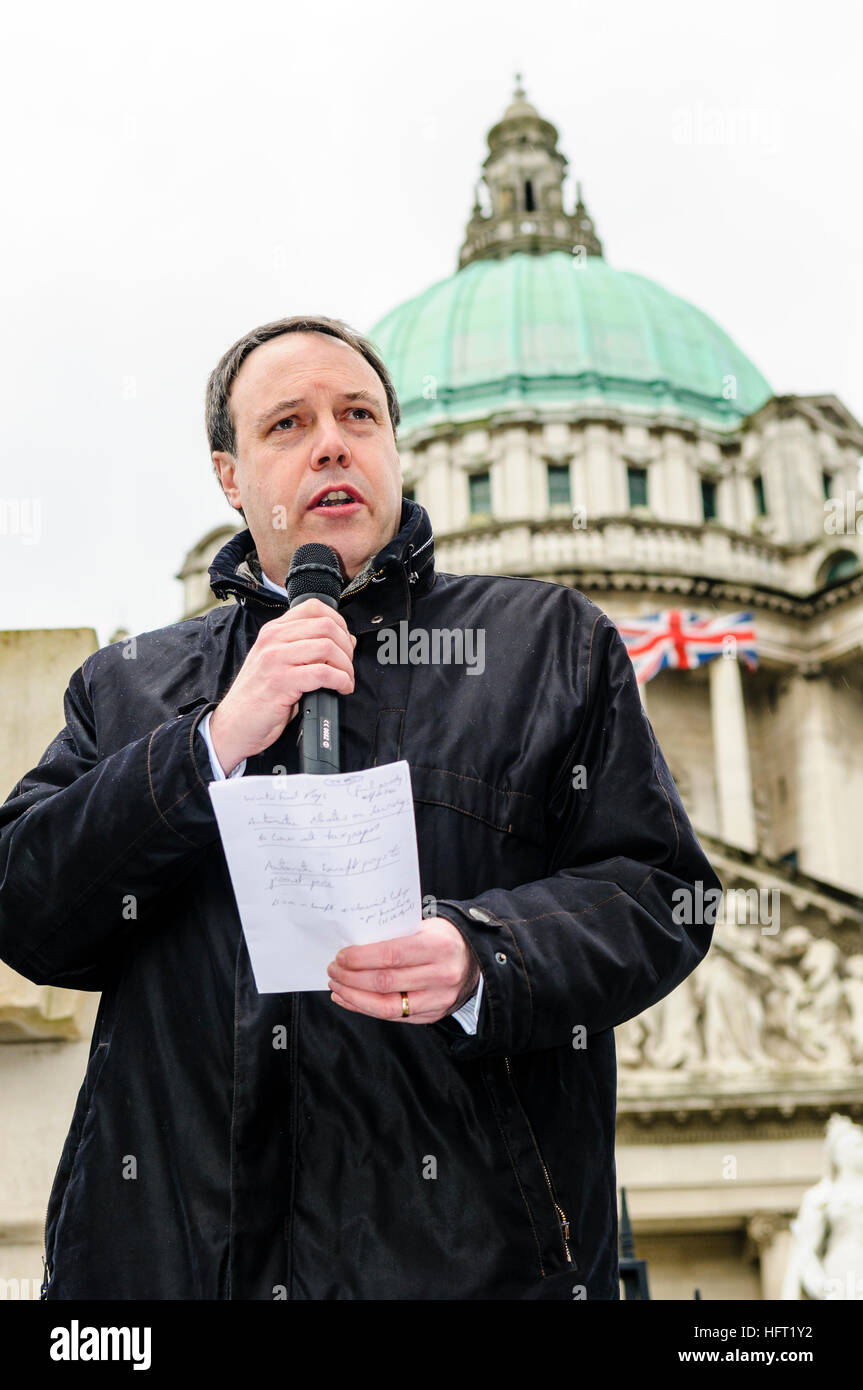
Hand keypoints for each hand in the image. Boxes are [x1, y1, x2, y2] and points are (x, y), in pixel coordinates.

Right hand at [208, 598, 355, 772]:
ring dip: (346, 666)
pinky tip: (341, 688)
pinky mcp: (281, 682)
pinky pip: (322, 672)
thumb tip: (347, 640)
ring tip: (345, 680)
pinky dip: (340, 681)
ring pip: (327, 647)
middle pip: (326, 626)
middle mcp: (273, 640)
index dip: (339, 622)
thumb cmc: (258, 697)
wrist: (233, 725)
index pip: (314, 607)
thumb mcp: (279, 663)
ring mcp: (275, 659)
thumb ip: (307, 648)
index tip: (345, 642)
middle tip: (347, 666)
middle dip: (346, 647)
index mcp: (273, 631)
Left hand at [326, 917, 480, 1024]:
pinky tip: (350, 999)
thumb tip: (353, 947)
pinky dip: (366, 1008)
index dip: (361, 958)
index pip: (391, 955)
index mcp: (438, 946)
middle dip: (351, 978)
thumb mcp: (425, 927)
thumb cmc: (442, 938)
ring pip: (387, 1005)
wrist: (474, 959)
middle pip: (385, 982)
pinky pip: (394, 1017)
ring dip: (355, 997)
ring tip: (337, 987)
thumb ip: (395, 936)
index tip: (341, 956)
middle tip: (333, 971)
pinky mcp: (433, 1015)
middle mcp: (441, 975)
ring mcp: (438, 999)